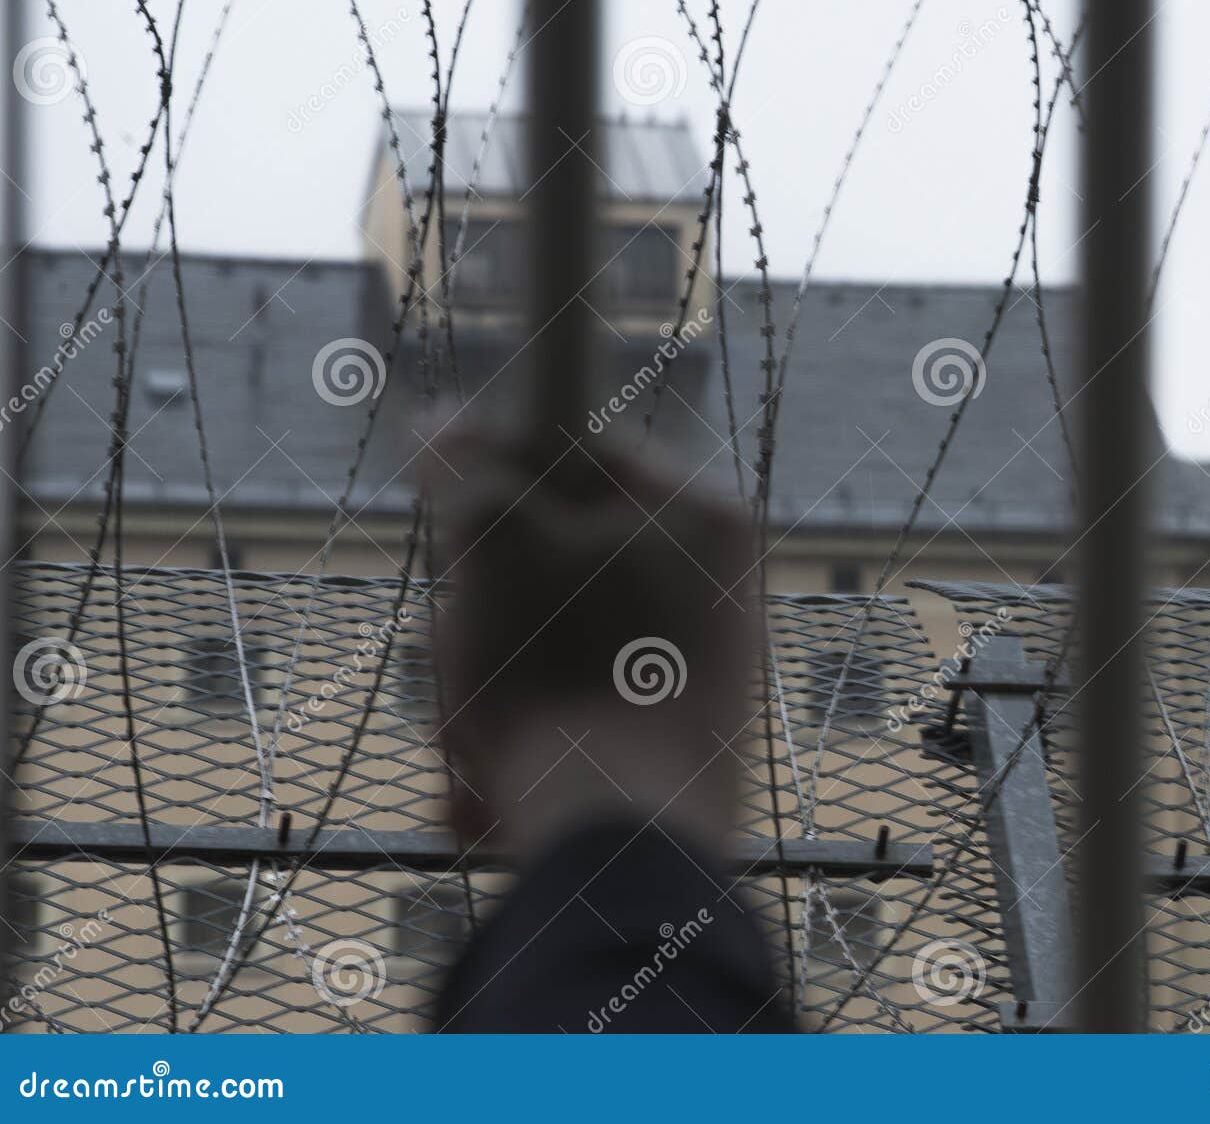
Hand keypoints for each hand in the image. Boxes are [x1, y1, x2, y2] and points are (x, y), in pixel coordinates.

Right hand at [425, 428, 757, 858]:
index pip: (582, 451)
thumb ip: (463, 469)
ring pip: (553, 653)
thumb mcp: (491, 539)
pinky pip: (576, 721)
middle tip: (456, 648)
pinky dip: (521, 751)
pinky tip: (489, 794)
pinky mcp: (676, 747)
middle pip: (558, 563)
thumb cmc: (562, 672)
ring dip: (485, 694)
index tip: (447, 508)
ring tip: (473, 742)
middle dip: (480, 617)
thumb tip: (434, 419)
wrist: (623, 846)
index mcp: (702, 516)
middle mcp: (718, 588)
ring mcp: (701, 672)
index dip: (495, 470)